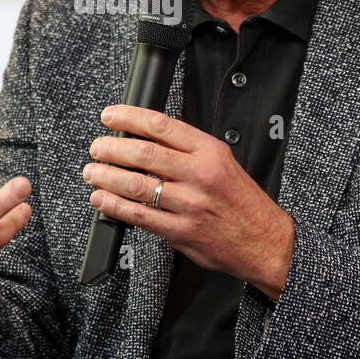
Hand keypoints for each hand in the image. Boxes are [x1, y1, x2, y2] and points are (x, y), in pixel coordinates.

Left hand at [81, 105, 294, 299]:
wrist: (266, 242)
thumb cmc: (243, 202)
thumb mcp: (223, 163)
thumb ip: (188, 151)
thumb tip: (147, 139)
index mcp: (210, 151)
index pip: (161, 125)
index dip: (129, 118)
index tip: (110, 116)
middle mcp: (199, 174)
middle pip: (144, 153)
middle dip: (112, 148)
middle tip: (97, 147)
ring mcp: (190, 204)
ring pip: (137, 184)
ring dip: (107, 176)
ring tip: (93, 172)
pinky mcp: (181, 231)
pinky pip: (140, 216)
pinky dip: (115, 206)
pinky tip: (102, 200)